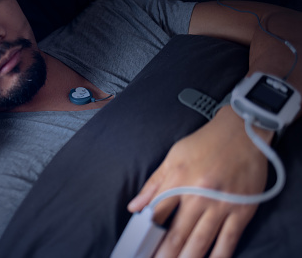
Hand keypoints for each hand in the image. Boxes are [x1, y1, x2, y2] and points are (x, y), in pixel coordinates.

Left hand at [127, 106, 272, 257]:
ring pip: (200, 242)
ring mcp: (221, 206)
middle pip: (177, 235)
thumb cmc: (205, 143)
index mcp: (178, 181)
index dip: (147, 237)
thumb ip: (153, 184)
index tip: (141, 250)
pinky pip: (229, 240)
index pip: (156, 216)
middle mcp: (198, 196)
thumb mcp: (173, 157)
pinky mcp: (242, 211)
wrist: (242, 132)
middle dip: (164, 255)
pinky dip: (218, 256)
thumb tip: (134, 207)